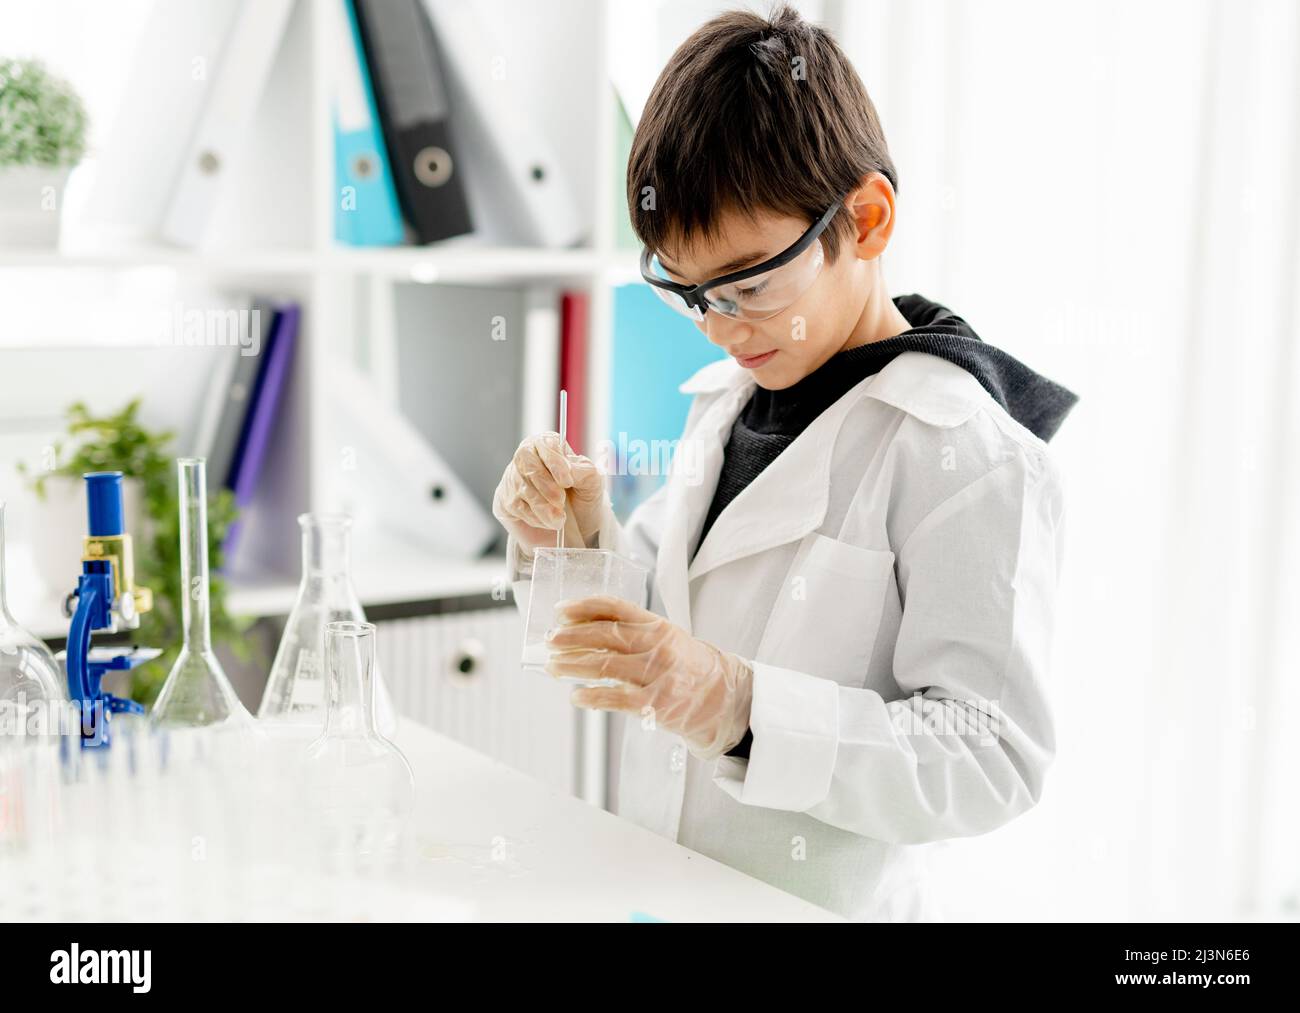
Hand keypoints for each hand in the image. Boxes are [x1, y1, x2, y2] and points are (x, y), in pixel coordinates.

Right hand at [492, 432, 606, 551]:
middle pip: (529, 467)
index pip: (545, 445)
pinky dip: (535, 517)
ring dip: (543, 507)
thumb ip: (584, 471)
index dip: (555, 463)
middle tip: (561, 502)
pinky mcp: (505, 500)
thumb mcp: (592, 481)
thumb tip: (570, 470)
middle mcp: (526, 457)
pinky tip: (546, 521)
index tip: (567, 481)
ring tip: (559, 519)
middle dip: (547, 488)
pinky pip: (517, 508)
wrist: (574, 525)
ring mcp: (512, 479)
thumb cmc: (581, 496)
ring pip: (523, 490)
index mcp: (548, 445)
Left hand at [544, 596, 753, 760]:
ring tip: (553, 667)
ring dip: (572, 666)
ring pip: (604, 666)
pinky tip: (576, 696)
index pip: (616, 608)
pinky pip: (615, 698)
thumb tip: (582, 631)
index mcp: (658, 626)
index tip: (561, 611)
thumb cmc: (687, 667)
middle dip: (572, 637)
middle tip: (550, 641)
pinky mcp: (655, 705)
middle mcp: (658, 647)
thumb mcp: (666, 639)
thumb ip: (632, 633)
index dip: (584, 607)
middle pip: (605, 636)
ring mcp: (657, 675)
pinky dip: (590, 696)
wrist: (722, 699)